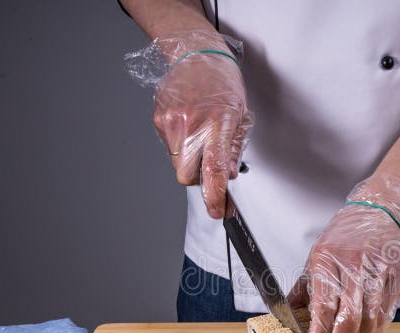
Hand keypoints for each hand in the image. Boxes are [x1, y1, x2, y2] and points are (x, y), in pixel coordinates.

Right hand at [148, 32, 252, 217]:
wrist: (197, 54)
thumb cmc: (222, 83)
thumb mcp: (240, 116)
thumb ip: (233, 150)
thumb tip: (228, 177)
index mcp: (217, 124)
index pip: (213, 170)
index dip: (214, 195)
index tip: (218, 210)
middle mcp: (191, 124)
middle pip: (186, 176)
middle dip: (198, 180)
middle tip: (209, 168)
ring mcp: (171, 122)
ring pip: (177, 163)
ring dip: (190, 161)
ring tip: (200, 137)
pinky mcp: (159, 119)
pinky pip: (170, 148)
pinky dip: (181, 146)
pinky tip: (190, 127)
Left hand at [288, 173, 399, 332]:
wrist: (381, 213)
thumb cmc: (344, 237)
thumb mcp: (316, 257)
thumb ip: (303, 290)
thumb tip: (286, 320)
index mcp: (328, 260)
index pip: (324, 306)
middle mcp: (354, 269)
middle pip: (349, 319)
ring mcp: (379, 276)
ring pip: (371, 323)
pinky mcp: (396, 283)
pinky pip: (385, 318)